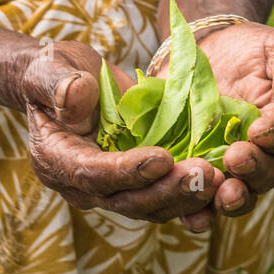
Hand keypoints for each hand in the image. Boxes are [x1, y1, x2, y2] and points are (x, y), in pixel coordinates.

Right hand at [16, 40, 224, 230]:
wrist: (68, 82)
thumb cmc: (55, 72)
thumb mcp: (51, 67)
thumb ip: (58, 83)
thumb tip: (74, 97)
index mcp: (57, 160)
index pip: (92, 174)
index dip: (128, 170)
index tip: (163, 158)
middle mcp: (83, 186)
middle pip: (127, 201)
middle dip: (167, 190)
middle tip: (204, 175)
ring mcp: (113, 189)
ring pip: (152, 206)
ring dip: (187, 197)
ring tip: (219, 180)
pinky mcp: (138, 183)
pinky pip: (166, 198)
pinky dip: (193, 197)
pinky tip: (223, 185)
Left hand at [193, 23, 273, 218]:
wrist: (206, 50)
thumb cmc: (251, 48)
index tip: (259, 129)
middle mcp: (263, 154)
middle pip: (267, 175)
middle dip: (253, 170)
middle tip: (236, 157)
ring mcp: (229, 167)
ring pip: (239, 195)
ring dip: (231, 200)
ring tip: (222, 194)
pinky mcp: (197, 172)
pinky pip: (201, 202)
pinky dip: (198, 213)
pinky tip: (190, 216)